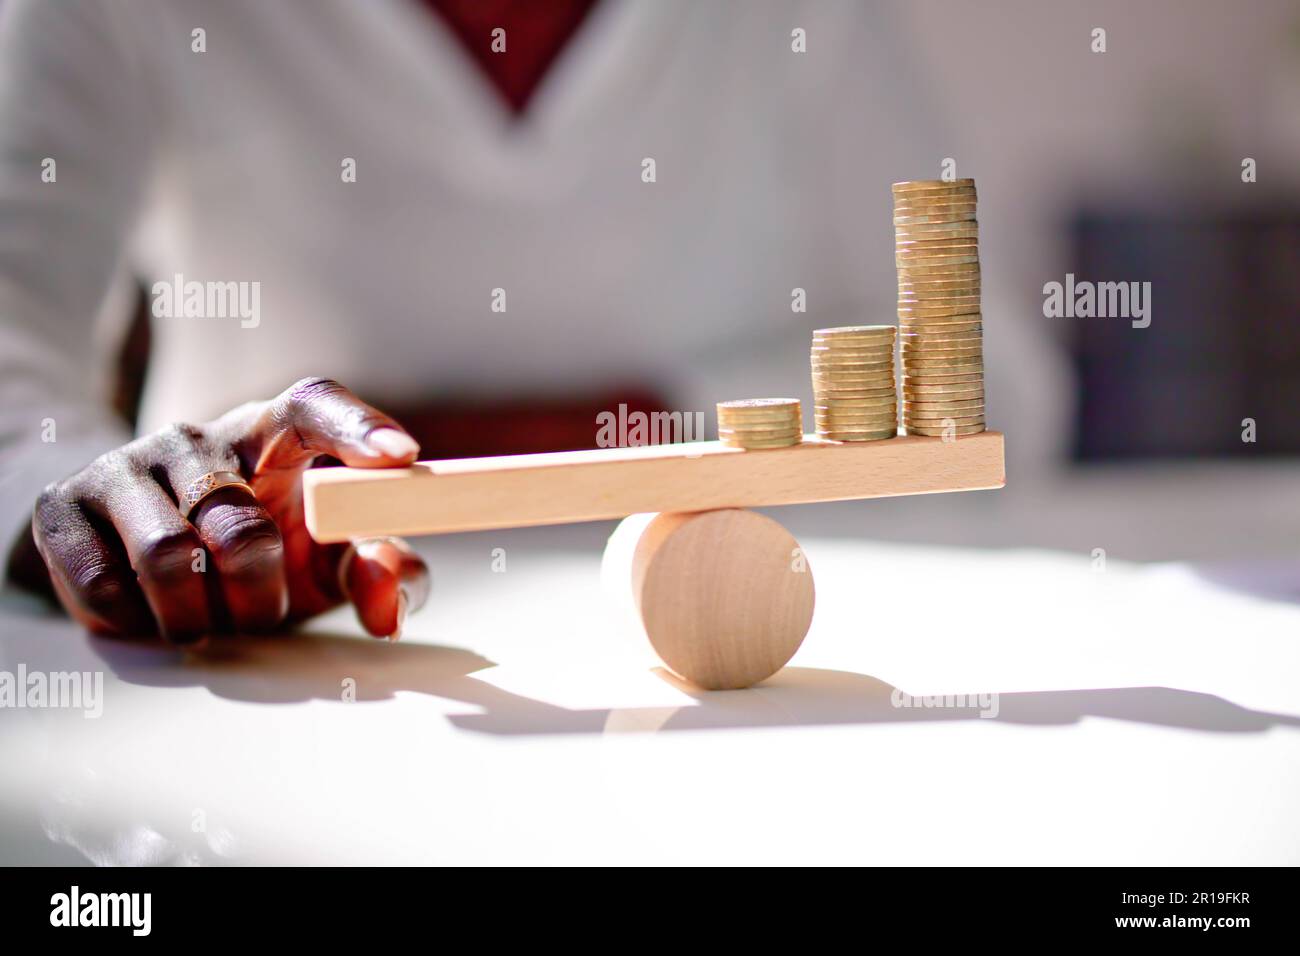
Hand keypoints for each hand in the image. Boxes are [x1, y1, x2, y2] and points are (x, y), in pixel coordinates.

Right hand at [30, 377, 429, 642]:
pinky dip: (136, 624)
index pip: (317, 405)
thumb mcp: (328, 563)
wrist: (142, 558)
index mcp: (276, 434)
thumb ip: (380, 573)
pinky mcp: (65, 505)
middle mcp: (200, 436)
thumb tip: (388, 614)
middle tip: (261, 616)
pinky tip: (149, 615)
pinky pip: (104, 585)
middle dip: (261, 600)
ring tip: (206, 620)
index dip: (358, 428)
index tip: (400, 457)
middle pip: (243, 530)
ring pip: (168, 558)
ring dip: (198, 619)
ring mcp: (128, 463)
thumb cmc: (266, 554)